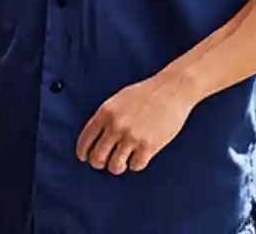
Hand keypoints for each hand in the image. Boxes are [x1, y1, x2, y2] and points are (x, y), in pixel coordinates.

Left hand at [75, 71, 198, 174]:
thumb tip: (96, 137)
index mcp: (105, 113)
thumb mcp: (117, 100)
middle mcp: (116, 126)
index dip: (83, 152)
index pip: (85, 139)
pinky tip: (139, 157)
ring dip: (117, 166)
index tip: (84, 158)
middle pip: (97, 157)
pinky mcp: (149, 145)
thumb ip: (105, 117)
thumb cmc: (146, 93)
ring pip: (115, 166)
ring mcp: (132, 137)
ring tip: (122, 162)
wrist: (172, 89)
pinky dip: (136, 164)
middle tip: (103, 163)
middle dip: (98, 163)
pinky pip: (136, 166)